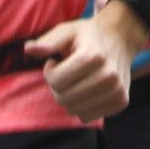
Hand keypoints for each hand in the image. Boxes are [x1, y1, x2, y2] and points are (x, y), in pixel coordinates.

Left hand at [26, 5, 141, 121]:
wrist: (121, 39)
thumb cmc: (87, 36)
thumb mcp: (66, 32)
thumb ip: (48, 42)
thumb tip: (28, 48)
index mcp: (93, 56)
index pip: (56, 81)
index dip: (49, 72)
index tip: (55, 62)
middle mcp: (109, 75)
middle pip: (64, 99)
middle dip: (57, 87)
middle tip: (65, 73)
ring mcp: (117, 90)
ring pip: (74, 110)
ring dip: (69, 98)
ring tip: (77, 80)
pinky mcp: (121, 102)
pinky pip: (87, 116)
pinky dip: (82, 106)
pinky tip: (88, 89)